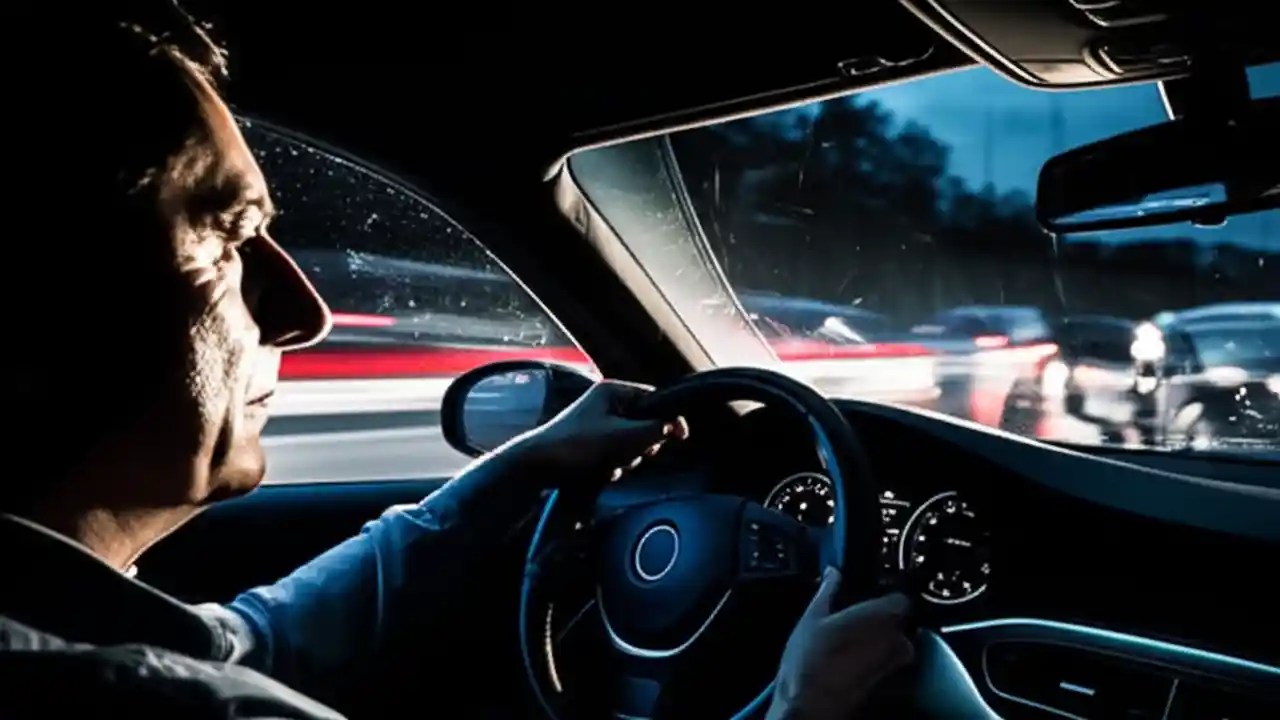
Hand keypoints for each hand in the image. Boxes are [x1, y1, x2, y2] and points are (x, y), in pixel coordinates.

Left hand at [507, 380, 687, 486]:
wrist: (538, 467)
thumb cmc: (577, 445)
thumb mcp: (621, 436)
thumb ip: (653, 430)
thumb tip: (675, 427)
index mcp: (613, 392)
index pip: (654, 399)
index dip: (668, 419)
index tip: (680, 438)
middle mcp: (607, 404)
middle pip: (645, 424)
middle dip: (641, 444)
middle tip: (631, 453)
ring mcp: (600, 424)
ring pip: (633, 442)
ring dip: (627, 458)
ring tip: (611, 464)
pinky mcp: (594, 444)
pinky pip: (618, 453)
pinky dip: (615, 464)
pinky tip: (603, 471)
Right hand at [766, 568, 914, 719]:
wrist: (811, 705)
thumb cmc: (810, 658)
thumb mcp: (812, 617)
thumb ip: (828, 590)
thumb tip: (833, 572)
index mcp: (882, 616)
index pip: (900, 597)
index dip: (885, 596)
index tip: (867, 597)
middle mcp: (897, 639)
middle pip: (897, 621)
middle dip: (879, 620)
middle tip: (852, 621)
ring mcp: (896, 664)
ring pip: (892, 643)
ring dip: (877, 640)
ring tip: (848, 642)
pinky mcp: (890, 683)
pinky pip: (887, 662)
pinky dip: (875, 658)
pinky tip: (851, 659)